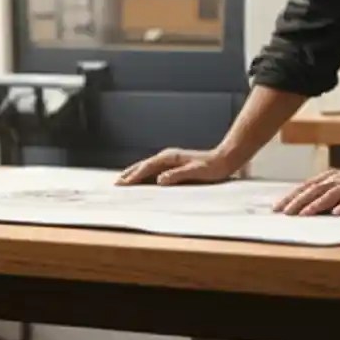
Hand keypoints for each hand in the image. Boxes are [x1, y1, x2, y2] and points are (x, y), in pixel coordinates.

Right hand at [116, 148, 235, 185]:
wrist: (224, 159)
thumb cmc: (212, 167)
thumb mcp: (196, 172)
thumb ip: (177, 175)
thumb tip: (160, 180)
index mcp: (170, 158)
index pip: (147, 167)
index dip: (134, 176)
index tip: (122, 183)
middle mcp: (168, 156)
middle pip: (143, 164)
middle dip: (129, 173)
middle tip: (116, 183)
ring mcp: (171, 159)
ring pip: (147, 166)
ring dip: (135, 172)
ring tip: (124, 179)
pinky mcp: (174, 164)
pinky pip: (154, 169)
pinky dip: (145, 174)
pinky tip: (144, 179)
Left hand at [273, 169, 339, 215]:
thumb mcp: (337, 190)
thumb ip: (320, 196)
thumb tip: (297, 209)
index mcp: (328, 178)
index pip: (305, 187)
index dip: (290, 197)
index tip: (277, 208)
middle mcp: (338, 179)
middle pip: (315, 189)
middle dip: (299, 201)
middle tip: (286, 213)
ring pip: (332, 194)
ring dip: (318, 204)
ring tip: (305, 214)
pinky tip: (337, 213)